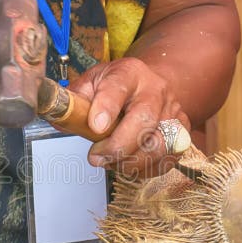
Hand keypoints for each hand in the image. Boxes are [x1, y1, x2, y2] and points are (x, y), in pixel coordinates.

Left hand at [69, 57, 189, 176]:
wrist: (150, 85)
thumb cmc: (117, 87)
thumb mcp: (92, 83)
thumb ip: (76, 100)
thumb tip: (60, 120)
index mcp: (129, 73)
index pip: (118, 87)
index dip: (107, 108)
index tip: (95, 127)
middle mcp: (156, 90)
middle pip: (144, 120)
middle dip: (118, 145)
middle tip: (97, 157)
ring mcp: (172, 112)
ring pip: (158, 145)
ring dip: (130, 162)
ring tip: (111, 162)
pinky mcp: (181, 133)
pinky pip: (167, 159)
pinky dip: (146, 169)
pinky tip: (129, 164)